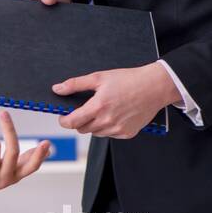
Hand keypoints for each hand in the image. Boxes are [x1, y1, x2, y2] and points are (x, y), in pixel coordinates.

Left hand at [0, 110, 50, 212]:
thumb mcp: (4, 173)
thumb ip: (21, 162)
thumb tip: (44, 151)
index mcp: (13, 176)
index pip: (31, 167)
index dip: (40, 155)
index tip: (46, 142)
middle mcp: (2, 177)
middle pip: (13, 150)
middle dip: (9, 128)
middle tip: (4, 113)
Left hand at [53, 61, 180, 138]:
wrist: (154, 87)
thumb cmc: (128, 80)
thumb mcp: (99, 77)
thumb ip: (75, 84)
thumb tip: (57, 89)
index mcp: (98, 107)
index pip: (72, 122)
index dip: (64, 120)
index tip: (63, 117)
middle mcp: (107, 121)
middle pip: (82, 129)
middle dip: (79, 121)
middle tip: (85, 109)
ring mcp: (118, 129)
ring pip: (95, 133)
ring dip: (93, 124)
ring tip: (102, 110)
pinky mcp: (127, 134)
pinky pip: (109, 135)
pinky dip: (107, 128)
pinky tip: (114, 115)